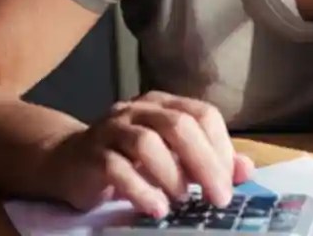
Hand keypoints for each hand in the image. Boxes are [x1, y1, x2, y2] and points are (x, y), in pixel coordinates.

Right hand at [43, 91, 254, 216]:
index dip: (221, 147)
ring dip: (171, 175)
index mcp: (163, 104)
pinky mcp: (91, 154)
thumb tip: (246, 169)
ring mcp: (112, 129)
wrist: (66, 161)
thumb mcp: (171, 157)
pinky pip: (116, 168)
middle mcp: (138, 110)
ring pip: (147, 143)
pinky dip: (140, 190)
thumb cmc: (127, 159)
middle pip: (178, 126)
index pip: (202, 114)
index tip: (231, 181)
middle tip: (218, 198)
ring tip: (182, 200)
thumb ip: (207, 160)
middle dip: (204, 163)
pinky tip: (155, 208)